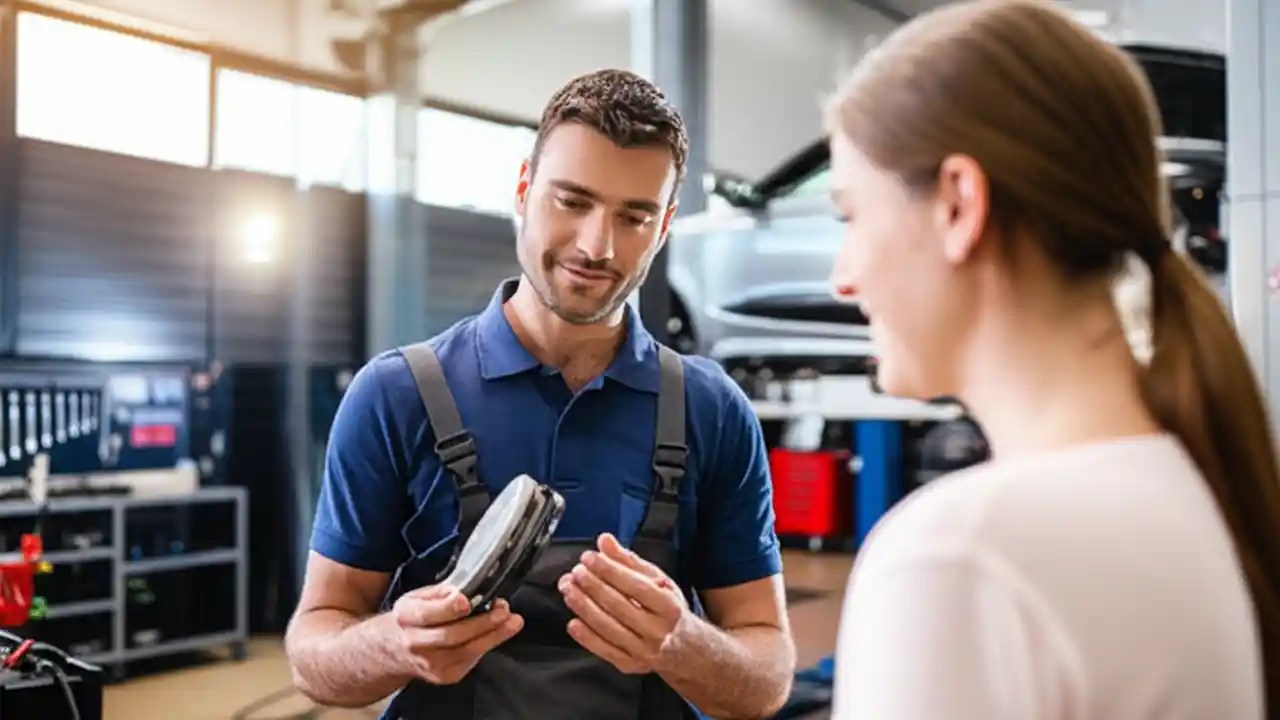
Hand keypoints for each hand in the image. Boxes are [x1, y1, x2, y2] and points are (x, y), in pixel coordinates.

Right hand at [388, 584, 523, 684]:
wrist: (395, 649)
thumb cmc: (414, 617)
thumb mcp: (420, 596)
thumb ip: (443, 592)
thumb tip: (469, 588)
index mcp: (406, 616)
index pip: (427, 614)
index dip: (447, 608)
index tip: (467, 601)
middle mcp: (415, 642)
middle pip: (451, 635)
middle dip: (481, 623)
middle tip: (504, 610)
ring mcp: (429, 663)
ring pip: (465, 651)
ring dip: (493, 636)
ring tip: (512, 622)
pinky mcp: (444, 676)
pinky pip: (470, 661)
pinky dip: (487, 645)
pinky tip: (499, 633)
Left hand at [558, 533, 688, 674]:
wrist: (685, 649)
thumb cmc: (669, 610)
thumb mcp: (658, 581)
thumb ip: (628, 561)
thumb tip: (605, 541)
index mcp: (668, 607)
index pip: (635, 586)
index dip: (609, 570)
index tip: (589, 557)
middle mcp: (658, 631)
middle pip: (618, 606)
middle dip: (592, 586)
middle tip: (575, 572)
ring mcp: (644, 651)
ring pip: (608, 628)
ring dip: (583, 606)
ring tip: (569, 589)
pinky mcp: (630, 665)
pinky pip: (603, 650)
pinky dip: (586, 636)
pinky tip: (573, 621)